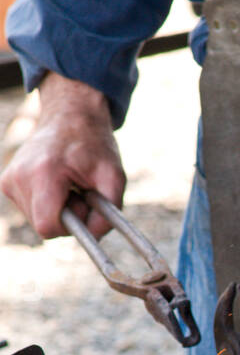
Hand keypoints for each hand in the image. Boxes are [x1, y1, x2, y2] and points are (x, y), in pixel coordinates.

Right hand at [0, 72, 124, 238]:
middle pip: (43, 226)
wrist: (69, 115)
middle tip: (79, 192)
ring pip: (36, 220)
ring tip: (68, 185)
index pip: (47, 227)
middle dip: (65, 218)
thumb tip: (94, 239)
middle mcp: (19, 176)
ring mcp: (9, 179)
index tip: (83, 207)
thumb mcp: (114, 178)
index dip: (70, 227)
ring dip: (57, 210)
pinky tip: (55, 183)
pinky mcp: (6, 182)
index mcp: (44, 173)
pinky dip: (46, 203)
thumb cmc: (94, 145)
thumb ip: (108, 214)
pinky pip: (30, 209)